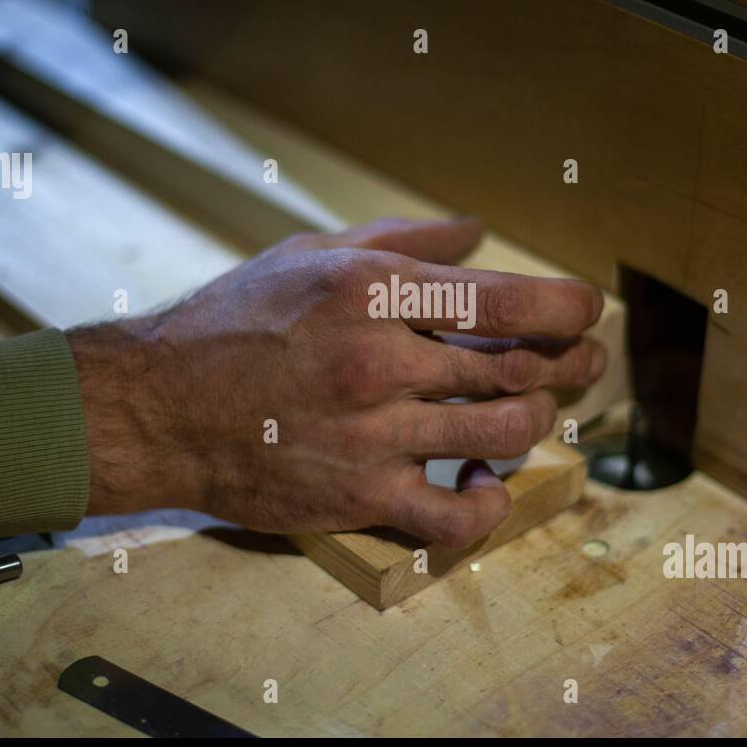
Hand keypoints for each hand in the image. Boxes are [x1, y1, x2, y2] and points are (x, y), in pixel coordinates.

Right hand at [68, 217, 604, 547]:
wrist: (157, 407)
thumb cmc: (234, 322)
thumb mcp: (311, 255)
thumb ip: (402, 240)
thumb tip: (476, 230)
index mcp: (373, 293)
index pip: (509, 301)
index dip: (570, 307)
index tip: (588, 311)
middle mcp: (379, 362)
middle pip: (519, 369)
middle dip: (571, 365)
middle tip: (585, 363)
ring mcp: (371, 435)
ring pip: (501, 436)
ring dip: (534, 424)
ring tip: (531, 414)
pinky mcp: (357, 496)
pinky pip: (452, 516)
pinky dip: (487, 506)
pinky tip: (485, 487)